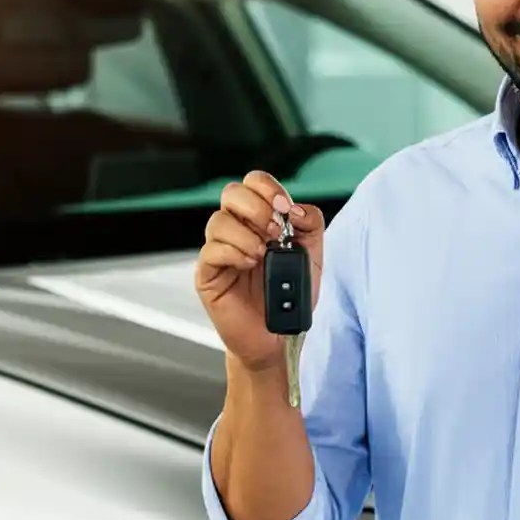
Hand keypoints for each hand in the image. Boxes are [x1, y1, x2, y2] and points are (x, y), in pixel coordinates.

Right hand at [195, 171, 324, 373]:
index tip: (285, 208)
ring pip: (218, 221)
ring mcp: (219, 250)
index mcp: (259, 219)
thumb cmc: (290, 295)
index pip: (254, 183)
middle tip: (273, 231)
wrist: (278, 336)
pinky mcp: (208, 273)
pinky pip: (210, 250)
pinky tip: (249, 265)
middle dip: (256, 206)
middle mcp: (237, 229)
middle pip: (231, 193)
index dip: (268, 188)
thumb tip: (296, 210)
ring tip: (262, 255)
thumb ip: (311, 226)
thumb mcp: (312, 257)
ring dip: (245, 234)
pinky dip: (233, 253)